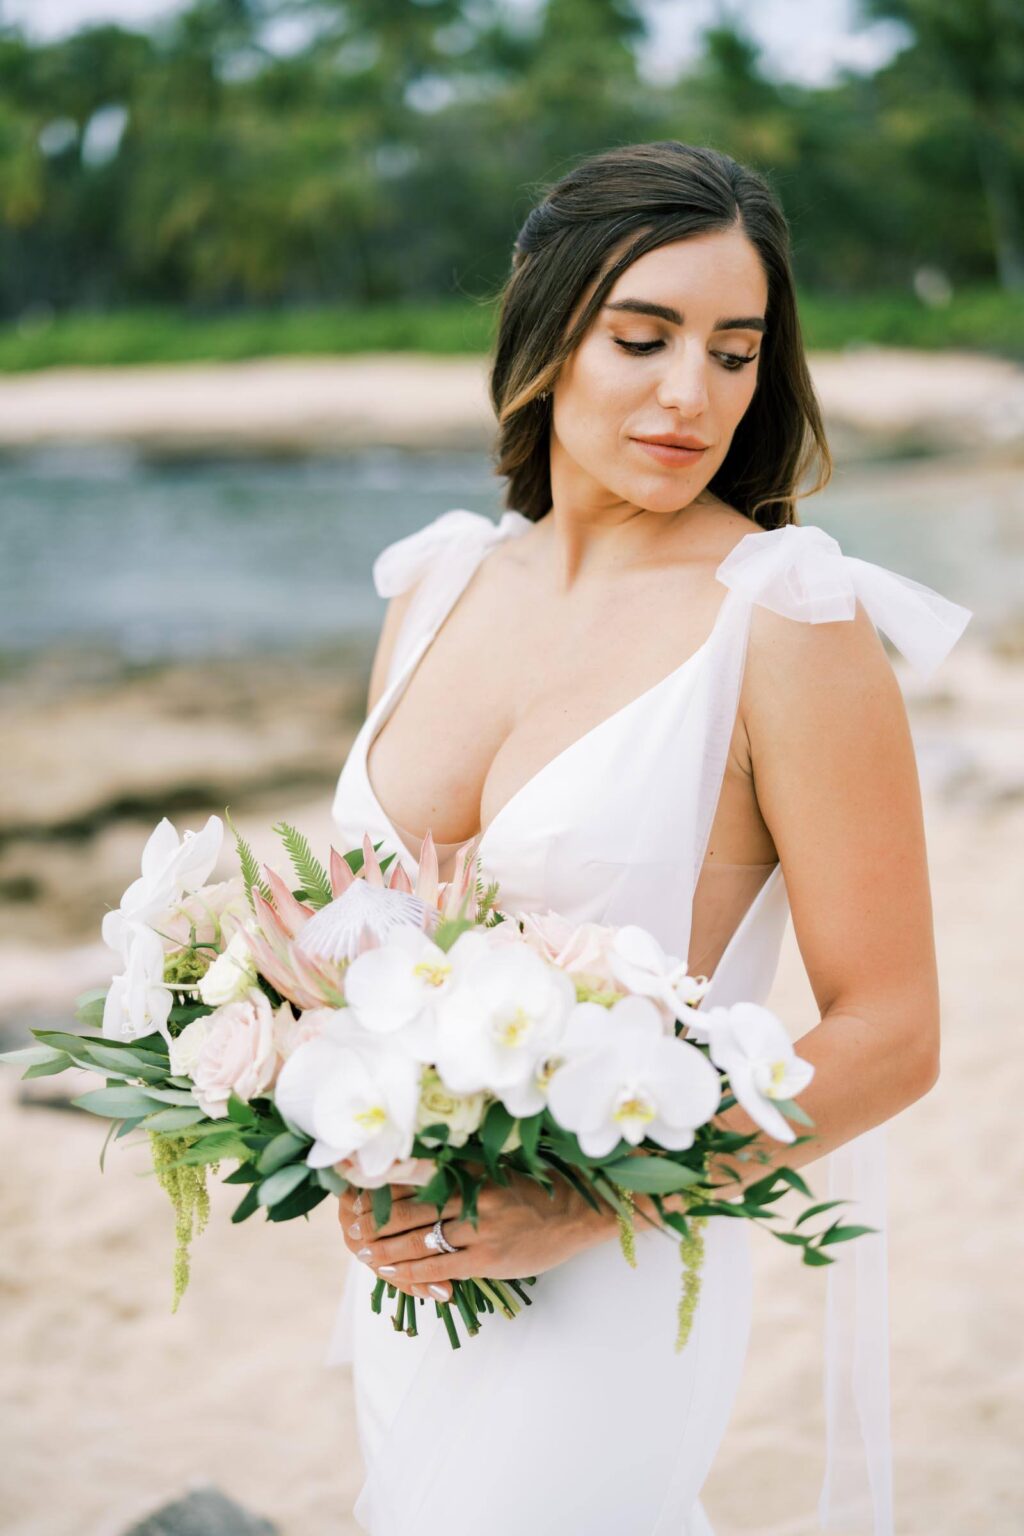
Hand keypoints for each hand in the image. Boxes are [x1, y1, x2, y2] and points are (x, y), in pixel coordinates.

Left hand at [338, 1170, 617, 1301]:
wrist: (576, 1214)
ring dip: (387, 1249)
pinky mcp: (487, 1259)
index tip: (358, 1190)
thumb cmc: (536, 1191)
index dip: (385, 1185)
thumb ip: (463, 1177)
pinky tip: (395, 1274)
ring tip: (365, 1254)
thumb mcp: (497, 1172)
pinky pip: (440, 1268)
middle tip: (351, 1228)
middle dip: (376, 1221)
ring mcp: (479, 1229)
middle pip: (410, 1210)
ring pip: (420, 1240)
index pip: (417, 1177)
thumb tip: (422, 1180)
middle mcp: (472, 1196)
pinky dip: (414, 1272)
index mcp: (471, 1172)